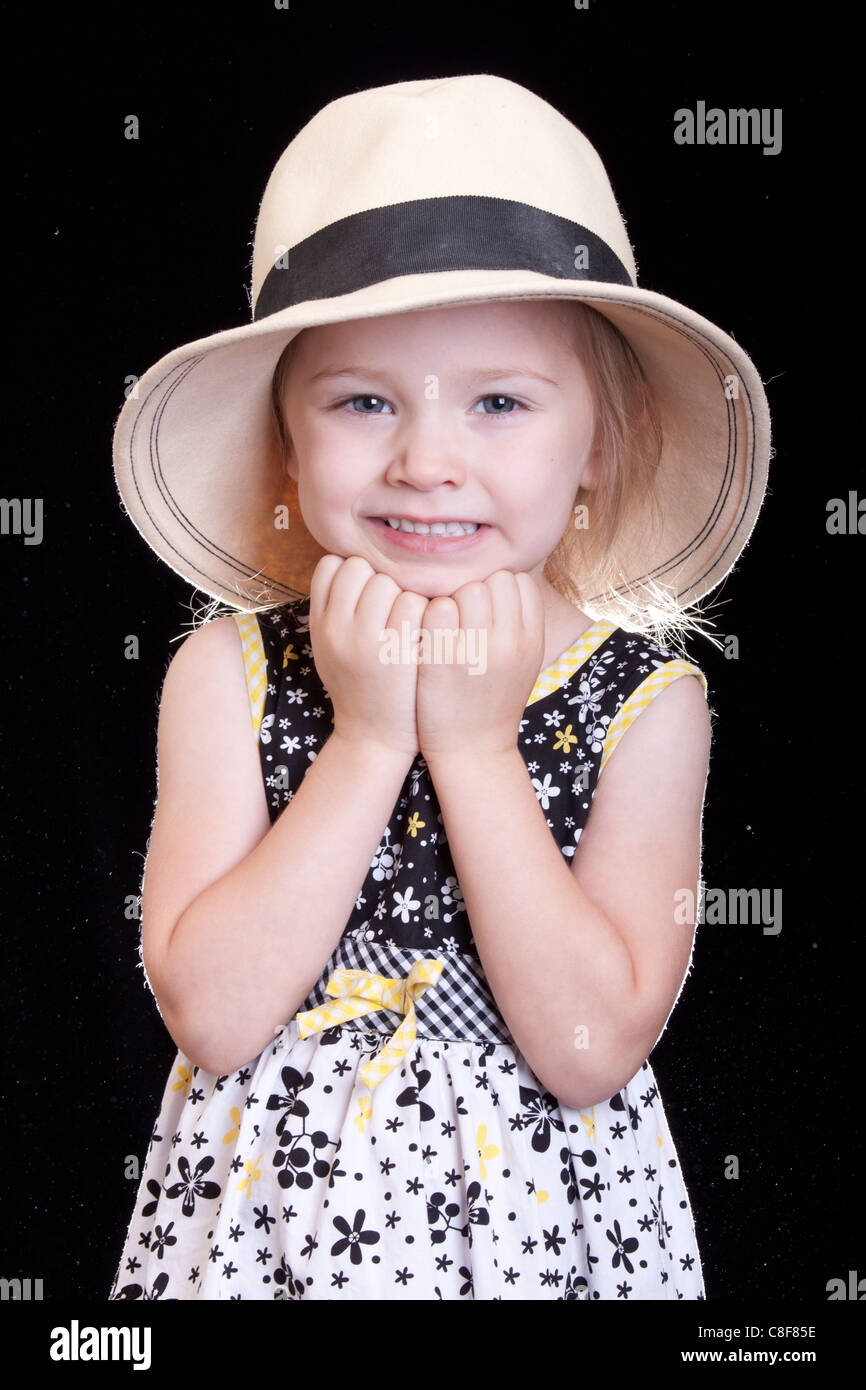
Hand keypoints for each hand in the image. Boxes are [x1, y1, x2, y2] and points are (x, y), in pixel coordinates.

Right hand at [309, 555, 428, 758]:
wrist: (374, 738)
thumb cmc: (360, 687)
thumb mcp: (330, 649)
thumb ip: (335, 609)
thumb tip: (350, 563)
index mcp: (319, 625)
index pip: (332, 565)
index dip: (355, 573)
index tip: (368, 596)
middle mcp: (336, 629)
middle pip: (360, 566)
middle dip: (381, 581)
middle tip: (391, 610)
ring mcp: (365, 639)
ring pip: (387, 581)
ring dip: (404, 594)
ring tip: (408, 623)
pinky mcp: (397, 651)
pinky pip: (413, 603)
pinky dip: (424, 612)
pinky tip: (425, 632)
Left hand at [415, 569, 545, 760]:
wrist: (473, 750)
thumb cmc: (492, 700)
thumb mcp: (523, 661)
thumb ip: (519, 621)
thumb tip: (503, 578)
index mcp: (532, 640)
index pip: (519, 581)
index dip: (498, 589)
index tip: (485, 611)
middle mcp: (511, 642)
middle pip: (493, 579)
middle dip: (474, 592)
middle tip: (462, 619)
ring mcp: (477, 649)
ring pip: (466, 589)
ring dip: (451, 601)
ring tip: (446, 628)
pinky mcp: (443, 658)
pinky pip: (436, 608)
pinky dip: (428, 617)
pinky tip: (428, 637)